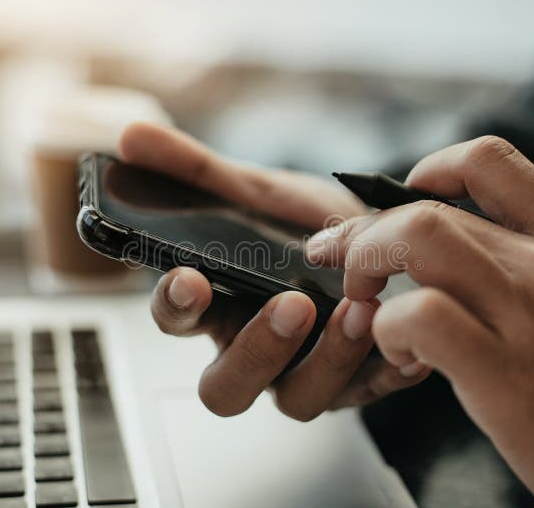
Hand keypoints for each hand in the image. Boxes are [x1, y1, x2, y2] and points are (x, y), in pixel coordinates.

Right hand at [119, 123, 431, 419]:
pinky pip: (366, 394)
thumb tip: (131, 134)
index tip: (189, 280)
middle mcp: (252, 349)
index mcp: (218, 305)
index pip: (176, 319)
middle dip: (256, 351)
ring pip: (297, 400)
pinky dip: (385, 370)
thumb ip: (199, 170)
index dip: (176, 307)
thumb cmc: (303, 224)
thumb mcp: (258, 191)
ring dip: (327, 359)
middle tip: (292, 305)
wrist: (378, 237)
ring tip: (357, 309)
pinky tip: (403, 344)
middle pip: (227, 387)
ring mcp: (303, 372)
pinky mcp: (356, 382)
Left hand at [306, 136, 533, 505]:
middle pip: (426, 209)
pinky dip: (386, 330)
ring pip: (416, 238)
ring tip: (361, 303)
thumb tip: (462, 250)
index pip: (490, 161)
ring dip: (365, 264)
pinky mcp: (505, 372)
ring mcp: (530, 315)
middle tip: (339, 259)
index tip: (404, 196)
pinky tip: (397, 354)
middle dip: (362, 232)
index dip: (431, 169)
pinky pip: (416, 315)